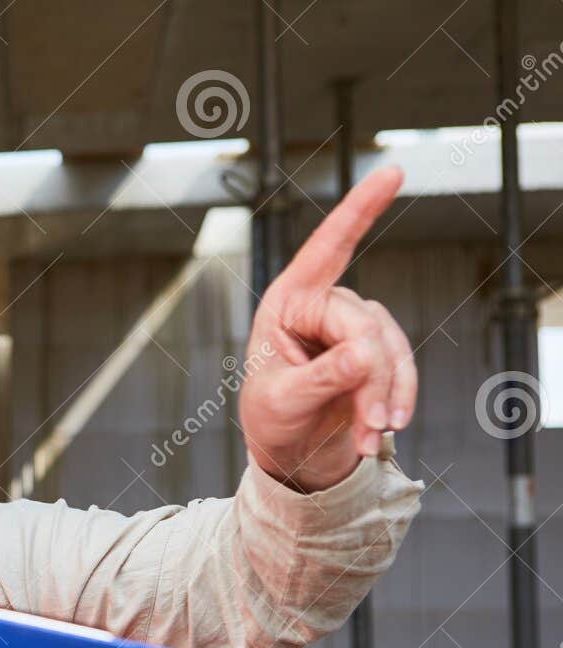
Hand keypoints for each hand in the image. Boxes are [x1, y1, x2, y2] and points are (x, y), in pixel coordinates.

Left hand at [239, 165, 417, 492]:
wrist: (289, 451)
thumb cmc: (270, 418)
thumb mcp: (282, 401)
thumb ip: (322, 378)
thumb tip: (364, 357)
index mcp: (286, 302)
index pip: (326, 248)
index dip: (359, 210)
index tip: (393, 173)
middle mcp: (321, 306)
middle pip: (364, 325)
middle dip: (371, 377)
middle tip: (373, 423)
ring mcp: (353, 327)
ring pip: (388, 347)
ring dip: (387, 394)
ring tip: (373, 436)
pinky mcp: (375, 351)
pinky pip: (400, 365)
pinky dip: (398, 397)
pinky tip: (385, 429)